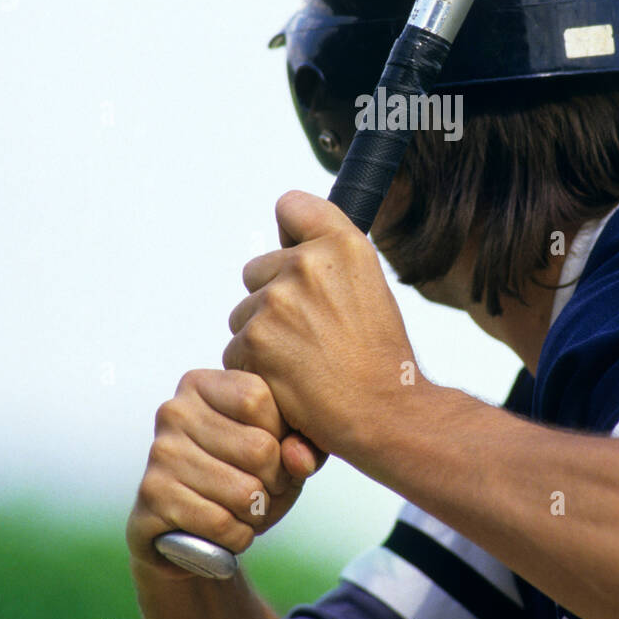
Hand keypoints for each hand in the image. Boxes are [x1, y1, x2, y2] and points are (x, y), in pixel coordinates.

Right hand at [127, 368, 325, 577]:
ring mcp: (160, 453)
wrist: (188, 537)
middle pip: (259, 447)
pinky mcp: (152, 496)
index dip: (283, 434)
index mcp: (201, 384)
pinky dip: (237, 537)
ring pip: (244, 491)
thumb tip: (298, 459)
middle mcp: (175, 412)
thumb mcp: (280, 454)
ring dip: (257, 513)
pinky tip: (228, 532)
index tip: (277, 452)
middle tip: (266, 492)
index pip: (259, 398)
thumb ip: (301, 445)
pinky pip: (220, 522)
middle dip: (277, 483)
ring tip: (246, 511)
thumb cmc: (241, 480)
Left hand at [223, 190, 420, 457]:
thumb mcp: (368, 284)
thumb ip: (328, 254)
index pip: (290, 206)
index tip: (300, 256)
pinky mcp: (255, 340)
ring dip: (262, 337)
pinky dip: (255, 368)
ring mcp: (277, 301)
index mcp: (343, 244)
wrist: (383, 411)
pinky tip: (290, 381)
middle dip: (273, 300)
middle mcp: (308, 263)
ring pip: (243, 313)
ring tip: (305, 360)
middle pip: (257, 270)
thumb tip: (288, 243)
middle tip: (313, 333)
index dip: (291, 235)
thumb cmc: (377, 355)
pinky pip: (235, 349)